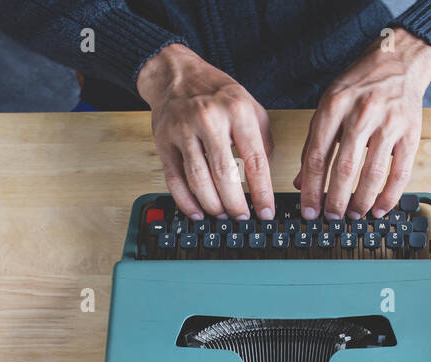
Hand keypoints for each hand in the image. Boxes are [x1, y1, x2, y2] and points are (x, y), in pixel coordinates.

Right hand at [136, 43, 274, 220]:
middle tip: (242, 218)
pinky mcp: (164, 142)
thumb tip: (265, 177)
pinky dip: (186, 202)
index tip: (266, 211)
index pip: (254, 160)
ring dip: (212, 205)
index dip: (262, 192)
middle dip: (235, 204)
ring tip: (222, 216)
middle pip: (224, 174)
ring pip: (198, 180)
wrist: (176, 74)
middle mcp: (208, 119)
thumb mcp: (250, 106)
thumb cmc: (216, 93)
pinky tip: (197, 212)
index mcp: (237, 110)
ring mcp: (183, 131)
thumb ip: (262, 139)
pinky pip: (174, 179)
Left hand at [295, 28, 430, 219]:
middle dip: (335, 201)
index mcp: (334, 106)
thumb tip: (301, 183)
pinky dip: (389, 195)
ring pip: (373, 173)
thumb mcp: (329, 105)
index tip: (308, 211)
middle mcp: (361, 113)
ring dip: (361, 201)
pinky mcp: (410, 132)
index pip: (318, 156)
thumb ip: (314, 144)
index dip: (311, 189)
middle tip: (330, 219)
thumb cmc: (360, 86)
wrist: (398, 60)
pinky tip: (379, 209)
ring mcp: (388, 123)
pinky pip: (401, 171)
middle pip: (344, 168)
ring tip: (353, 216)